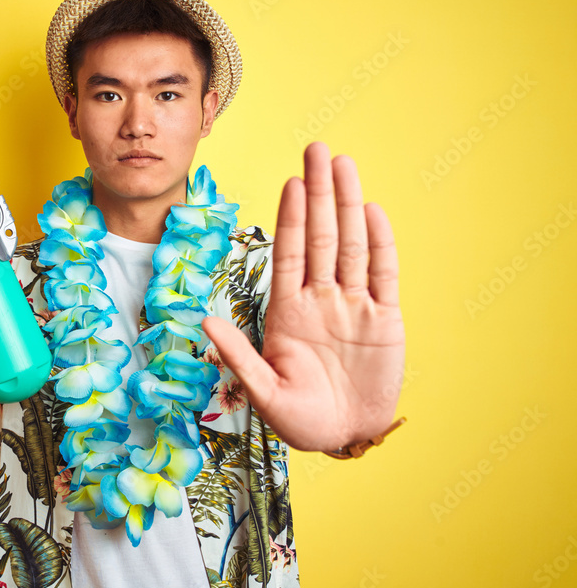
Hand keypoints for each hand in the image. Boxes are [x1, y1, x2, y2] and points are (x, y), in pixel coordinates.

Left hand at [203, 142, 404, 450]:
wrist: (343, 439)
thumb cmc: (299, 420)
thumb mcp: (263, 392)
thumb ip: (238, 356)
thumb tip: (203, 323)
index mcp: (288, 312)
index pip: (289, 252)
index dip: (290, 216)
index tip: (290, 180)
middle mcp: (320, 300)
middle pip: (321, 236)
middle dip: (319, 193)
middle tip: (317, 149)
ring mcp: (353, 307)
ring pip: (353, 245)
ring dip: (349, 205)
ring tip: (345, 165)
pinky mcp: (384, 321)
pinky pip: (383, 275)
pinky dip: (381, 244)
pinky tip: (374, 211)